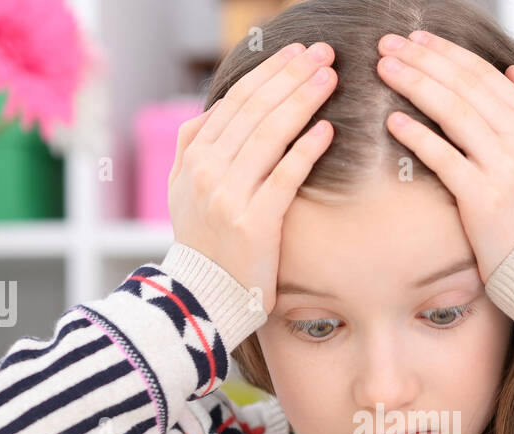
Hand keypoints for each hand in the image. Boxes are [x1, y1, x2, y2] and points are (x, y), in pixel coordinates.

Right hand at [167, 41, 337, 315]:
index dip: (267, 73)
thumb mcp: (184, 192)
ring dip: (302, 100)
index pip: (235, 102)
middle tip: (323, 53)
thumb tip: (215, 109)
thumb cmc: (205, 245)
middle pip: (254, 110)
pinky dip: (305, 150)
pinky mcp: (254, 224)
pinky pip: (284, 177)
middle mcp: (207, 173)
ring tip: (330, 77)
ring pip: (269, 135)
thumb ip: (195, 148)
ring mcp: (229, 197)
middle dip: (291, 76)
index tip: (296, 54)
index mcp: (193, 159)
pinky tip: (326, 130)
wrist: (201, 299)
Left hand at [376, 30, 513, 286]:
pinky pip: (443, 157)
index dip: (447, 53)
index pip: (485, 74)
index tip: (417, 41)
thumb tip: (513, 71)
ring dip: (414, 84)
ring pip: (452, 112)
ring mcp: (503, 166)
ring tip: (385, 69)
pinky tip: (393, 121)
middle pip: (464, 86)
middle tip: (389, 44)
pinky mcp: (482, 197)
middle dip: (422, 60)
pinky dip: (417, 136)